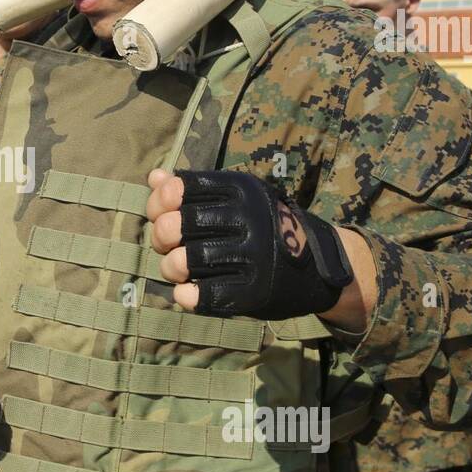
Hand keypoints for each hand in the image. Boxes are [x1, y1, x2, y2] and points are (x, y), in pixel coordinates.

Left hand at [146, 169, 355, 321]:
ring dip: (171, 267)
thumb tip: (154, 176)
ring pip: (185, 260)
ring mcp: (252, 256)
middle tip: (166, 245)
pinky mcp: (254, 292)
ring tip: (177, 269)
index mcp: (240, 190)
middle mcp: (247, 219)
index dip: (160, 201)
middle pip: (178, 224)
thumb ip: (195, 189)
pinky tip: (187, 291)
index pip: (182, 188)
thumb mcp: (238, 199)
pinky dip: (185, 295)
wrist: (317, 266)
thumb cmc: (266, 227)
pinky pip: (203, 295)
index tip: (161, 213)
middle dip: (161, 236)